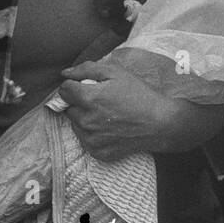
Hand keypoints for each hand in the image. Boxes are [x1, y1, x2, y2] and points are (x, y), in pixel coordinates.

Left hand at [58, 60, 220, 160]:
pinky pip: (85, 140)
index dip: (72, 85)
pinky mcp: (97, 152)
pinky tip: (109, 127)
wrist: (159, 124)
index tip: (85, 86)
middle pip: (68, 108)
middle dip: (79, 102)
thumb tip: (64, 73)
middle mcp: (86, 121)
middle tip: (99, 99)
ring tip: (106, 113)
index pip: (64, 90)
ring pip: (75, 124)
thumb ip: (86, 69)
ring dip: (84, 117)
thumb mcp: (116, 72)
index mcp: (89, 99)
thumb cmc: (139, 94)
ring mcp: (91, 139)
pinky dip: (92, 133)